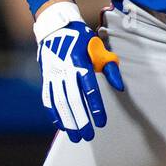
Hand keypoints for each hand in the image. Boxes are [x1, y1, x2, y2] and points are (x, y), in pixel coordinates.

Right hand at [34, 1, 124, 141]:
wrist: (56, 28)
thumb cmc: (82, 39)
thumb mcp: (98, 48)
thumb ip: (110, 67)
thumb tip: (120, 87)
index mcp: (80, 61)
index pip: (89, 89)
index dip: (96, 107)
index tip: (101, 122)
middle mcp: (64, 69)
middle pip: (72, 100)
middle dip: (81, 120)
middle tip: (89, 135)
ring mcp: (53, 74)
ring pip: (59, 102)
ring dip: (67, 121)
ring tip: (76, 136)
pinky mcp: (45, 78)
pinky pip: (48, 99)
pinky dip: (54, 114)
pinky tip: (61, 125)